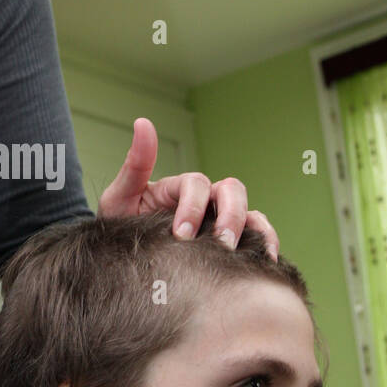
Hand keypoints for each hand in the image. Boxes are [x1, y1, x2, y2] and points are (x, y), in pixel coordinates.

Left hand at [97, 118, 278, 260]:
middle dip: (230, 216)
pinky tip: (263, 264)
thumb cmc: (122, 229)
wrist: (125, 263)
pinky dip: (266, 246)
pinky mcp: (232, 244)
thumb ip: (135, 164)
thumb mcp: (120, 197)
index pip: (197, 184)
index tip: (181, 235)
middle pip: (232, 192)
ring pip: (251, 214)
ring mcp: (221, 221)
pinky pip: (258, 239)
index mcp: (180, 188)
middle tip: (221, 245)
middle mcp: (206, 201)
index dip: (193, 206)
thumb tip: (142, 122)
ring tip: (246, 257)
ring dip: (255, 232)